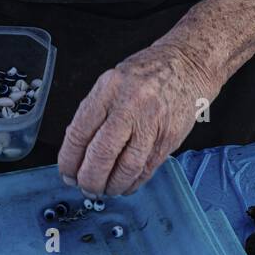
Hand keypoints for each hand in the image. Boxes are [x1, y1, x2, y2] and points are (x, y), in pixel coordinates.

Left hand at [56, 41, 215, 196]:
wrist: (188, 64)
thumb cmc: (148, 73)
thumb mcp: (113, 82)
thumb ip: (95, 112)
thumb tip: (77, 151)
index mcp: (109, 89)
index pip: (79, 133)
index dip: (69, 160)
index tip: (66, 172)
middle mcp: (130, 105)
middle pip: (101, 154)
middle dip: (88, 179)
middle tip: (85, 186)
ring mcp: (152, 123)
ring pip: (126, 168)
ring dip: (111, 186)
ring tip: (104, 189)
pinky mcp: (169, 138)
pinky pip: (146, 169)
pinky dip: (132, 183)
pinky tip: (124, 184)